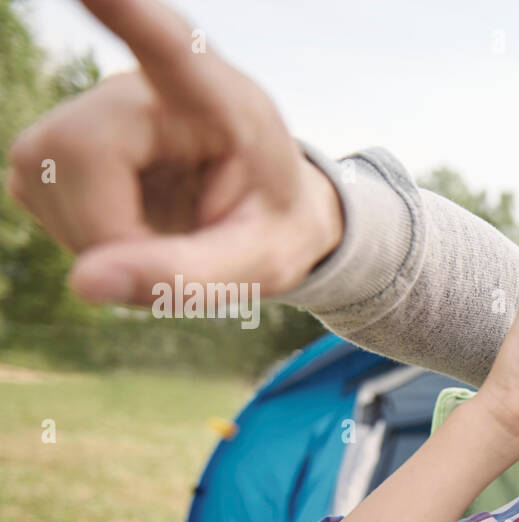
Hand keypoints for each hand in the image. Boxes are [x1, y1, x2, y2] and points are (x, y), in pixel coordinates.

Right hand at [4, 0, 342, 306]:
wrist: (262, 214)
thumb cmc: (271, 228)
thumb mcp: (260, 263)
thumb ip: (188, 276)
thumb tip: (83, 284)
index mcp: (224, 103)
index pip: (174, 52)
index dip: (134, 17)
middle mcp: (144, 87)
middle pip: (79, 151)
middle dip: (109, 231)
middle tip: (171, 256)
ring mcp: (90, 106)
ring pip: (42, 174)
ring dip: (95, 238)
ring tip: (159, 236)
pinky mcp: (54, 138)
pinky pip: (32, 191)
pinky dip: (77, 233)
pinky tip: (127, 224)